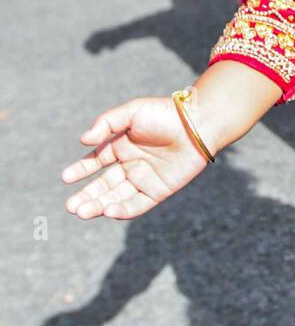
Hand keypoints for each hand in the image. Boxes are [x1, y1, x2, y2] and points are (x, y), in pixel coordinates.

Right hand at [61, 96, 211, 219]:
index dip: (80, 171)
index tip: (66, 178)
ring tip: (82, 212)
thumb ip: (106, 124)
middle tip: (71, 207)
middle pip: (103, 185)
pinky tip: (108, 210)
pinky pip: (138, 204)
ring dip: (99, 206)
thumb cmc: (164, 114)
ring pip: (116, 197)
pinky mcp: (158, 191)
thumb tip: (83, 141)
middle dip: (86, 197)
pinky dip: (123, 209)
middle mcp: (130, 165)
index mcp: (121, 146)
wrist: (196, 125)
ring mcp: (144, 179)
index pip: (95, 162)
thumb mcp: (131, 113)